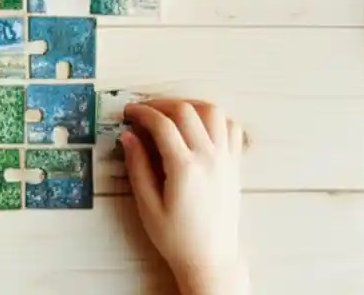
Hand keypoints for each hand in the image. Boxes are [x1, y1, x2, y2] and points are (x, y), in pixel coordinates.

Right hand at [122, 100, 249, 294]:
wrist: (211, 258)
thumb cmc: (177, 238)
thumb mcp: (148, 206)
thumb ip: (137, 167)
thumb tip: (128, 136)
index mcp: (184, 168)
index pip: (162, 124)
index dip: (142, 113)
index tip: (129, 113)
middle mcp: (209, 158)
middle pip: (186, 111)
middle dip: (161, 104)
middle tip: (145, 111)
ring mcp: (226, 160)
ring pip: (213, 112)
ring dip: (190, 105)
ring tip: (172, 113)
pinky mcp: (235, 166)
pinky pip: (232, 128)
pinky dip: (216, 119)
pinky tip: (199, 126)